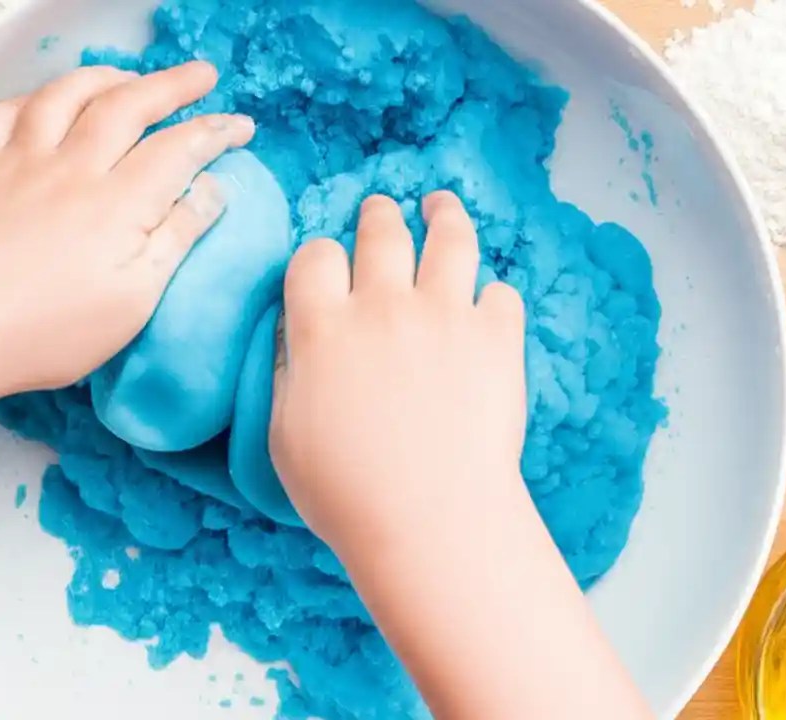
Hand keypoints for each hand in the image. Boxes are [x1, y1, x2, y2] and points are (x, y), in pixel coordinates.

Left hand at [0, 61, 253, 398]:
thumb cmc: (45, 333)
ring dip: (106, 77)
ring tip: (130, 77)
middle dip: (172, 86)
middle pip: (129, 105)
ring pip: (68, 95)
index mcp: (119, 204)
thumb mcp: (131, 303)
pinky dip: (35, 98)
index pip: (180, 151)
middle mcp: (73, 166)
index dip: (215, 133)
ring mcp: (19, 159)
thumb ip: (174, 240)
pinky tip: (48, 103)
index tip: (241, 126)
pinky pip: (8, 111)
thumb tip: (213, 190)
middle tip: (201, 75)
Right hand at [267, 193, 650, 719]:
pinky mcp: (496, 339)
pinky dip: (493, 296)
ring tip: (441, 206)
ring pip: (448, 237)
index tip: (327, 266)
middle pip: (380, 230)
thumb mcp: (284, 435)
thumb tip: (296, 336)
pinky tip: (488, 300)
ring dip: (443, 215)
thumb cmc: (347, 494)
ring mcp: (445, 316)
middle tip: (380, 211)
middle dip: (377, 215)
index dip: (319, 255)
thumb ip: (288, 372)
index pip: (314, 255)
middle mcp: (383, 306)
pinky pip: (501, 294)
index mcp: (323, 327)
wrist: (431, 522)